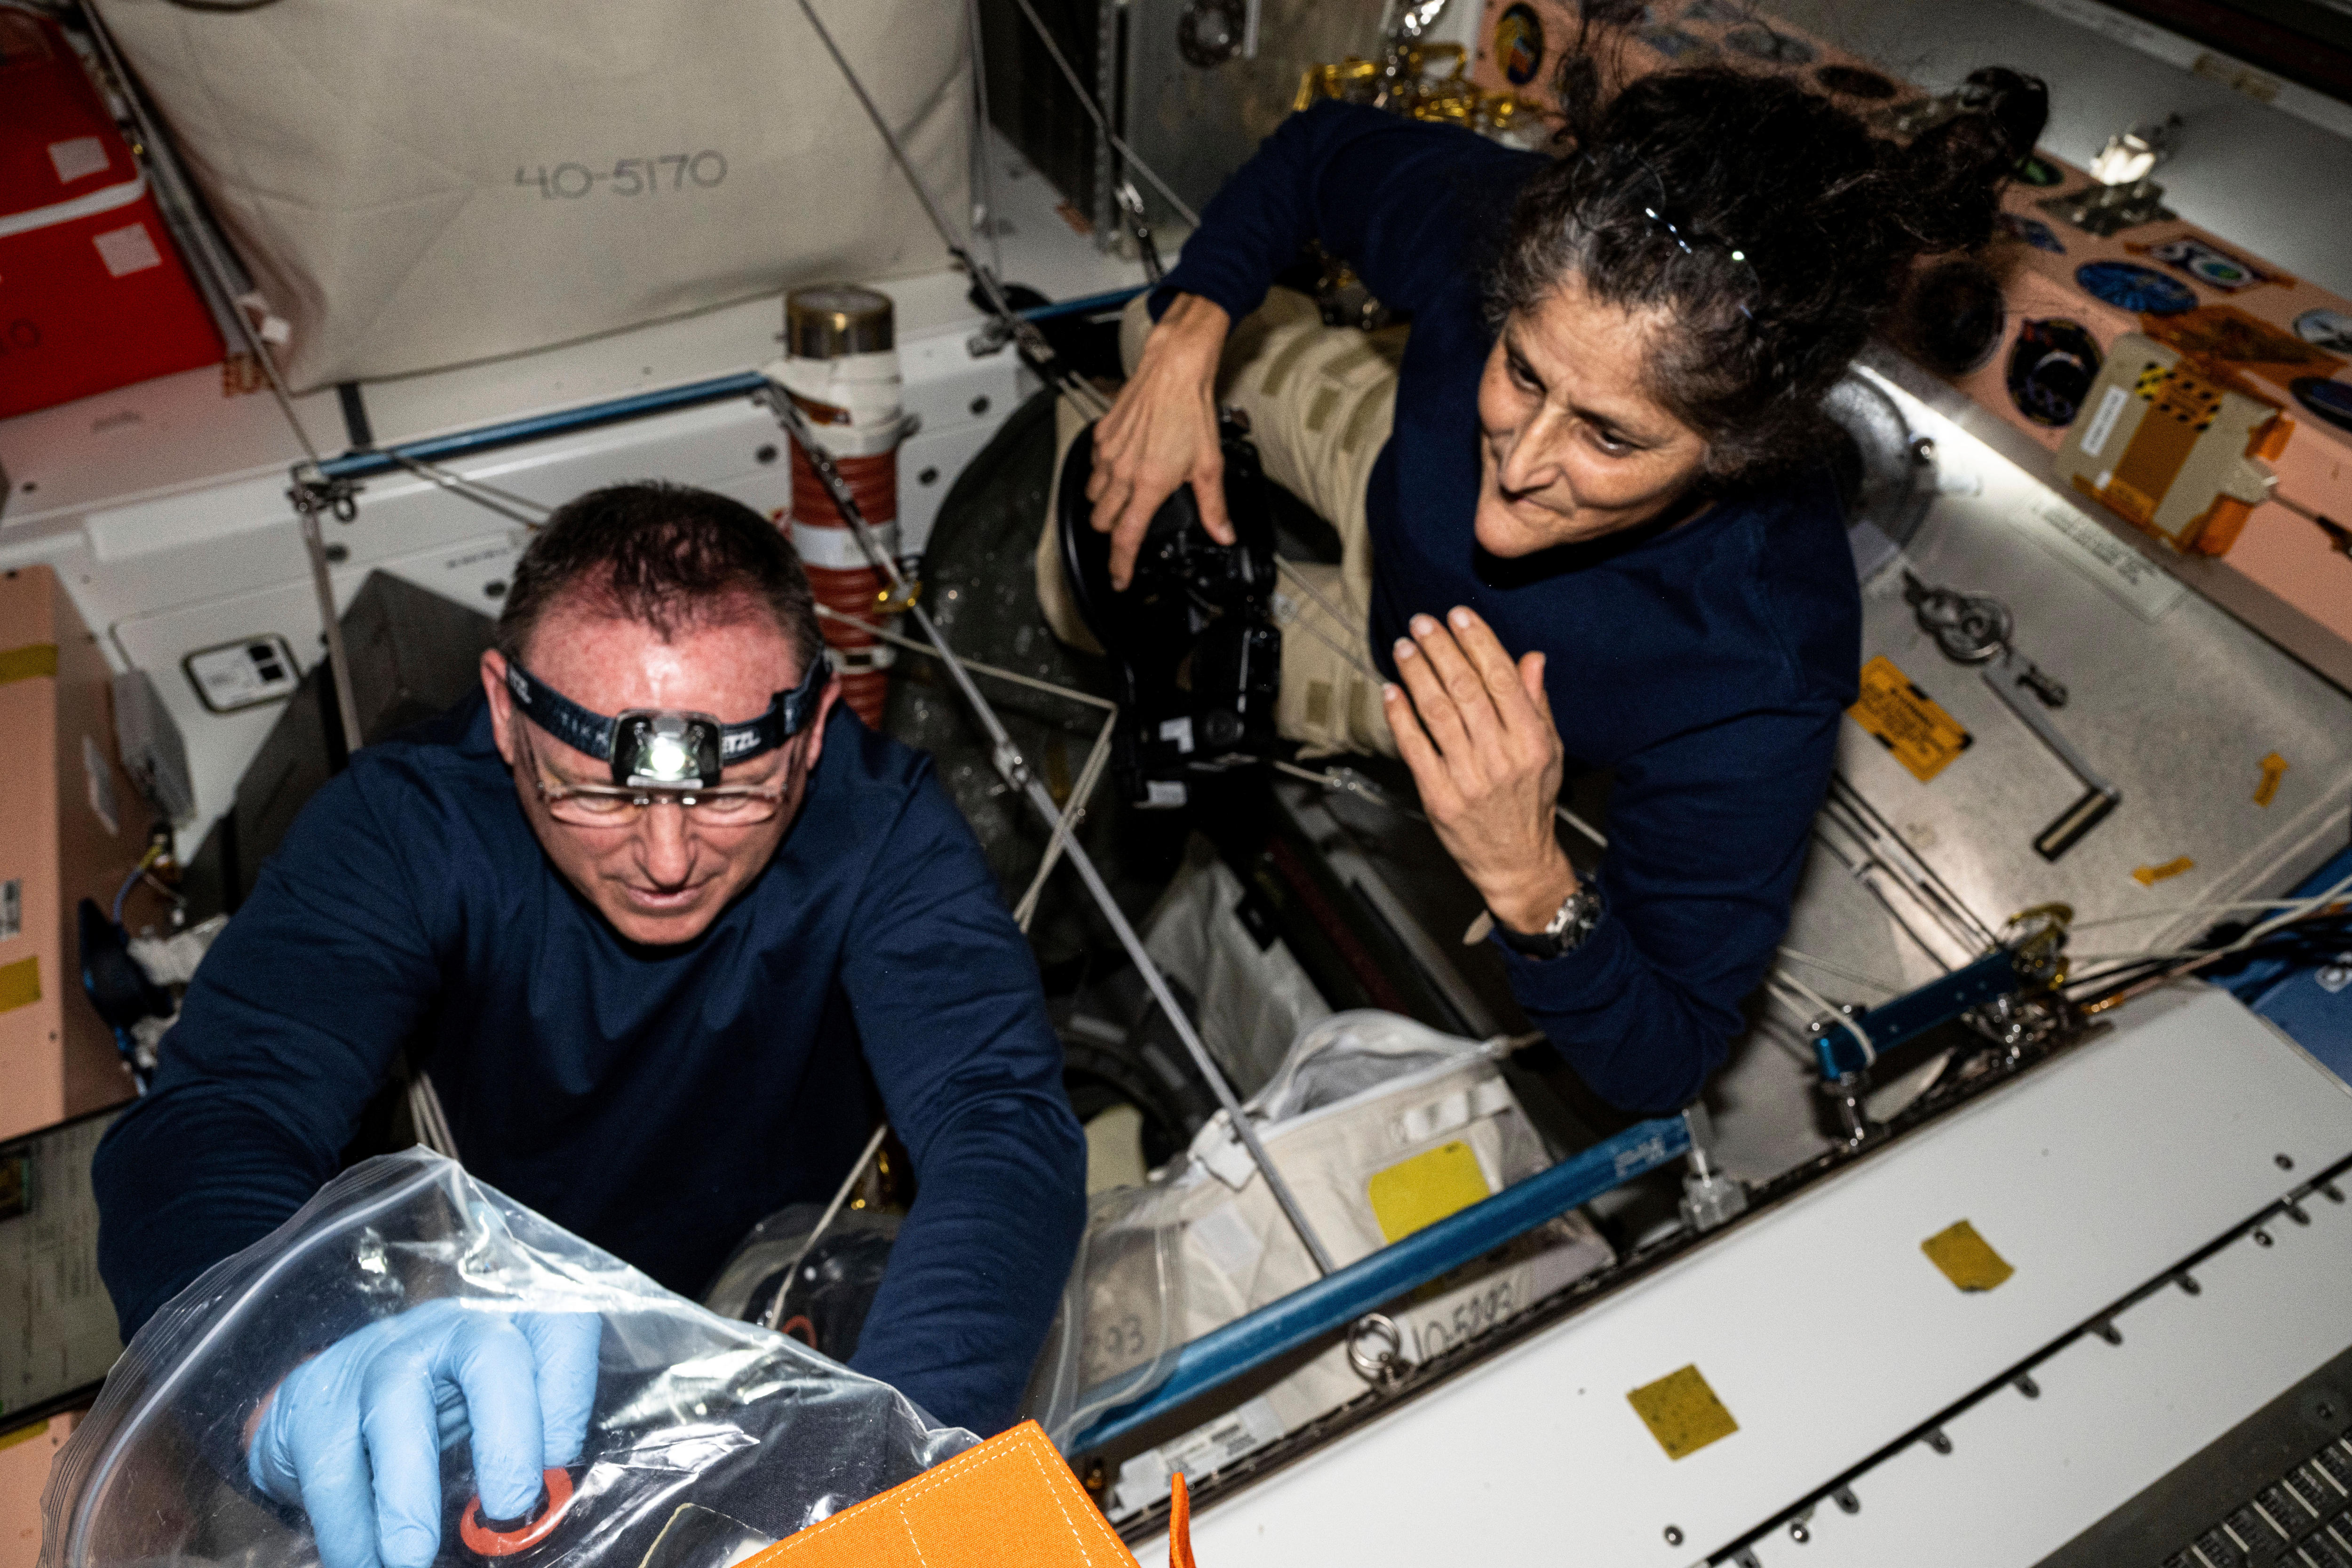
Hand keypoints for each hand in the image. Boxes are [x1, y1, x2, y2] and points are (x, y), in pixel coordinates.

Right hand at [248, 1300, 600, 1567]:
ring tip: (413, 1560)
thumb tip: (549, 1503)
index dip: (569, 1390)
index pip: (563, 1326)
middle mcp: (452, 1327)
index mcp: (513, 1324)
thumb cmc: (447, 1401)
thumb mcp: (502, 1408)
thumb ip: (533, 1441)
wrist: (341, 1386)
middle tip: (507, 1509)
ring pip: (394, 1414)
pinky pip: (332, 1472)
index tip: (561, 1460)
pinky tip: (370, 1562)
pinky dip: (351, 1531)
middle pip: (491, 1355)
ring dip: (405, 1501)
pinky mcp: (317, 1402)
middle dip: (505, 1437)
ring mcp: (379, 1358)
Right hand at [1085, 293, 1233, 588]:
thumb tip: (1223, 533)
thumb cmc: (1190, 411)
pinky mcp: (1102, 436)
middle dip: (1112, 533)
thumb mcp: (1210, 465)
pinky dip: (1102, 475)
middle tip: (1129, 530)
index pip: (1126, 537)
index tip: (1120, 579)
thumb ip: (1214, 506)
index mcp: (1149, 484)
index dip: (1120, 565)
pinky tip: (1121, 468)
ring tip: (1125, 499)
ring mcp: (1108, 454)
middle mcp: (1122, 472)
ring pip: (1093, 496)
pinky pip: (1093, 467)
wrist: (1173, 371)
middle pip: (1102, 521)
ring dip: (1106, 504)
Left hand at [1383, 607, 1578, 934]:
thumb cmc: (1530, 802)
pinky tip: (1391, 690)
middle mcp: (1501, 757)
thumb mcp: (1548, 751)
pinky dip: (1400, 717)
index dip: (1477, 642)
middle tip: (1422, 622)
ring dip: (1417, 674)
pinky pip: (1414, 748)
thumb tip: (1531, 657)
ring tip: (1404, 646)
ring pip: (1437, 713)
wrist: (1515, 861)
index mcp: (1532, 740)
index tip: (1458, 615)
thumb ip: (1537, 703)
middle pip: (1465, 689)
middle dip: (1441, 649)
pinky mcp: (1439, 797)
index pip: (1501, 679)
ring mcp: (1468, 778)